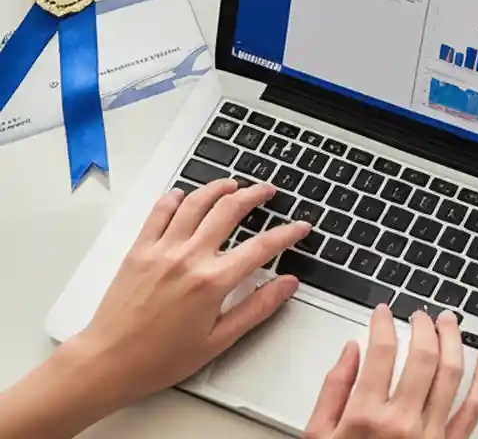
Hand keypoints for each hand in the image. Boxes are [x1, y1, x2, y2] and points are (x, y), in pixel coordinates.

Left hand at [65, 179, 310, 406]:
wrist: (108, 362)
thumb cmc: (161, 358)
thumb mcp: (220, 340)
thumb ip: (257, 307)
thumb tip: (287, 284)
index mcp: (212, 282)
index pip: (262, 246)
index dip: (287, 233)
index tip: (300, 227)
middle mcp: (188, 258)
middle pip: (229, 210)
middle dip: (254, 195)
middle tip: (267, 191)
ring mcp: (161, 250)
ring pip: (195, 203)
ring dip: (217, 189)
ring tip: (232, 185)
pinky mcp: (139, 251)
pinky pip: (158, 213)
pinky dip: (174, 199)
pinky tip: (183, 195)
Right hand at [305, 304, 477, 438]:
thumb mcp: (318, 436)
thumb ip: (333, 390)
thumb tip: (351, 351)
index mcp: (365, 416)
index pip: (381, 352)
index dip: (384, 323)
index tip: (384, 312)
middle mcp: (402, 423)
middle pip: (423, 357)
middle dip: (424, 326)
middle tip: (421, 314)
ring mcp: (430, 435)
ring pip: (452, 374)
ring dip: (455, 341)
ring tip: (451, 323)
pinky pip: (474, 409)